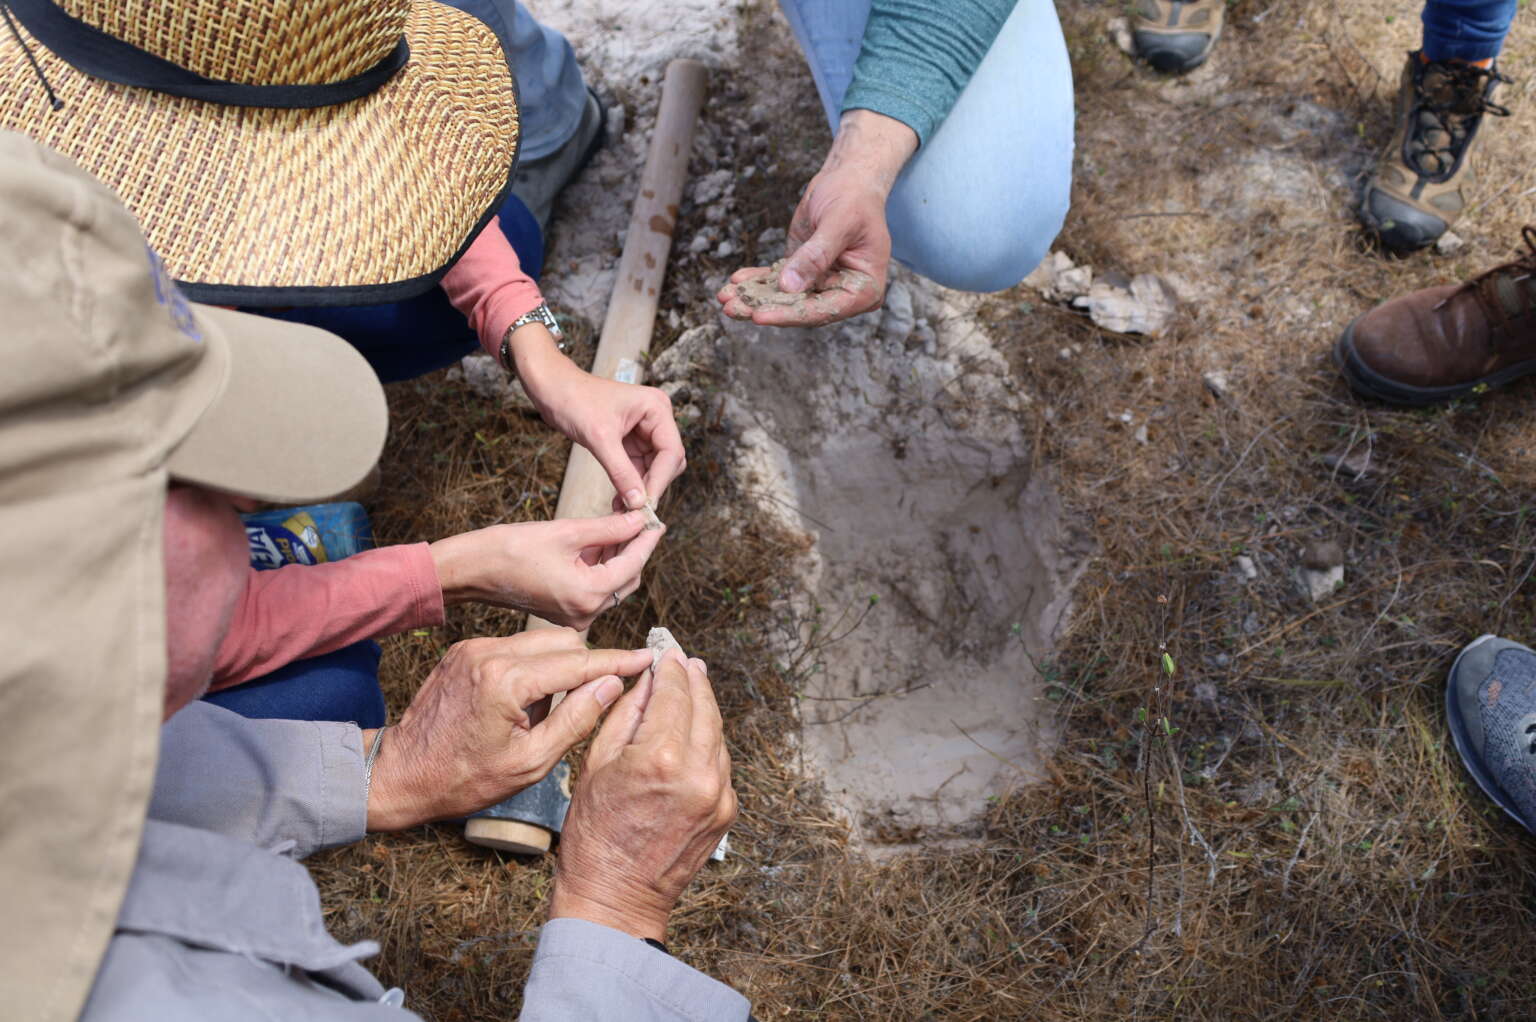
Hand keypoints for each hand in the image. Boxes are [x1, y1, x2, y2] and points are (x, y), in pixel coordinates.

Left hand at [363, 629, 651, 829]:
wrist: (401, 773)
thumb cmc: (465, 779)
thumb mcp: (531, 763)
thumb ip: (576, 720)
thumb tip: (611, 686)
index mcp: (506, 681)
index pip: (579, 662)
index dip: (618, 661)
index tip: (648, 658)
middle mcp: (489, 653)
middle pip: (564, 641)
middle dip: (588, 663)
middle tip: (600, 695)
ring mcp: (474, 648)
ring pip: (541, 641)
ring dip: (560, 665)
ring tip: (551, 710)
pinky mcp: (464, 651)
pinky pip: (515, 647)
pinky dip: (533, 666)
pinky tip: (526, 702)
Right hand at [430, 512, 662, 629]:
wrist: (472, 570)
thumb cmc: (511, 549)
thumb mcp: (567, 531)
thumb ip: (609, 527)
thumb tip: (640, 519)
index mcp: (588, 595)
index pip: (632, 565)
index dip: (647, 539)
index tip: (657, 520)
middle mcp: (585, 614)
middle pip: (627, 579)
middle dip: (634, 549)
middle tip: (640, 520)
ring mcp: (575, 618)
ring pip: (613, 586)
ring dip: (618, 558)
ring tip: (619, 526)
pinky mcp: (565, 614)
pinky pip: (595, 591)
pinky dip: (601, 569)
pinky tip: (599, 544)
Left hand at [509, 323, 685, 509]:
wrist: (551, 388)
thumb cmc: (574, 400)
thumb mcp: (599, 438)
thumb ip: (621, 472)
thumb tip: (638, 503)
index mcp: (656, 408)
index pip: (671, 451)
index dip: (661, 480)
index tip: (646, 504)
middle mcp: (656, 418)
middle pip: (668, 462)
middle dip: (653, 485)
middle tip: (637, 511)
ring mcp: (644, 431)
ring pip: (654, 469)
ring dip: (641, 490)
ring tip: (624, 511)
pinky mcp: (630, 441)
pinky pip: (638, 469)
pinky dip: (630, 485)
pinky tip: (620, 502)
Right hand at [549, 649, 735, 940]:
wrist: (615, 897)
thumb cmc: (594, 835)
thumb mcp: (597, 764)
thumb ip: (627, 715)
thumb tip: (647, 681)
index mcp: (661, 757)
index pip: (675, 694)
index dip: (672, 668)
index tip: (668, 652)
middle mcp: (698, 773)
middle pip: (705, 708)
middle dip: (695, 681)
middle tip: (686, 661)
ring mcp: (718, 795)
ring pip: (717, 735)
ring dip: (705, 710)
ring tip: (692, 689)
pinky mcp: (725, 812)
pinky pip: (720, 764)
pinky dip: (708, 743)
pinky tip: (695, 732)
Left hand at [717, 109, 916, 326]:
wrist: (849, 180)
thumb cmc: (854, 198)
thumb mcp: (838, 223)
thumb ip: (815, 256)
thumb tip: (788, 286)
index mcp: (864, 290)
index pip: (823, 310)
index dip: (789, 314)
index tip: (759, 316)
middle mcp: (843, 293)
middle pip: (800, 308)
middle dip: (764, 307)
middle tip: (731, 308)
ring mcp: (823, 284)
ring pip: (786, 297)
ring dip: (754, 297)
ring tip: (725, 298)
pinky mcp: (804, 272)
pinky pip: (778, 280)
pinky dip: (757, 280)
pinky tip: (736, 280)